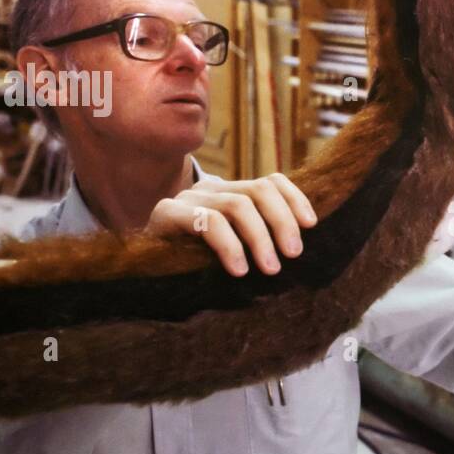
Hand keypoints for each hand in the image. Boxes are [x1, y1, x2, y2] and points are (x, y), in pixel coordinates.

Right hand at [145, 173, 316, 275]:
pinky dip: (230, 245)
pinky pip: (208, 221)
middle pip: (259, 190)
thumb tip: (300, 252)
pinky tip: (238, 270)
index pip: (271, 182)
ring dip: (260, 237)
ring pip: (238, 204)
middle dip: (282, 221)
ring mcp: (189, 199)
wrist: (141, 271)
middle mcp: (212, 189)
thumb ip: (259, 243)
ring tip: (270, 268)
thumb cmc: (196, 267)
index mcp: (232, 194)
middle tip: (293, 254)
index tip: (312, 225)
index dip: (295, 199)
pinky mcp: (167, 214)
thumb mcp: (235, 251)